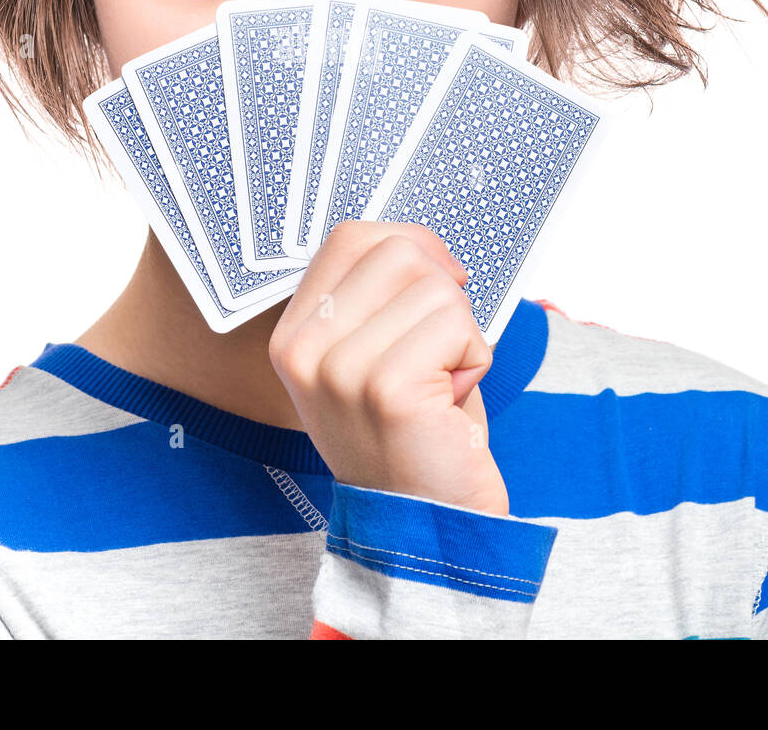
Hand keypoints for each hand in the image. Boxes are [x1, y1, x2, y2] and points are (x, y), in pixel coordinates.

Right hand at [268, 220, 508, 515]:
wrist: (423, 531)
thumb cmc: (412, 439)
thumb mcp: (369, 358)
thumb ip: (375, 296)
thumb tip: (422, 245)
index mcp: (292, 336)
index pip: (352, 237)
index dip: (411, 246)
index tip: (437, 284)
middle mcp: (303, 351)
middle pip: (398, 251)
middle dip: (441, 295)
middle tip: (437, 354)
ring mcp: (340, 371)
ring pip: (436, 288)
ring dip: (461, 334)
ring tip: (440, 385)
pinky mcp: (387, 390)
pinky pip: (459, 326)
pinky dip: (475, 360)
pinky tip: (451, 402)